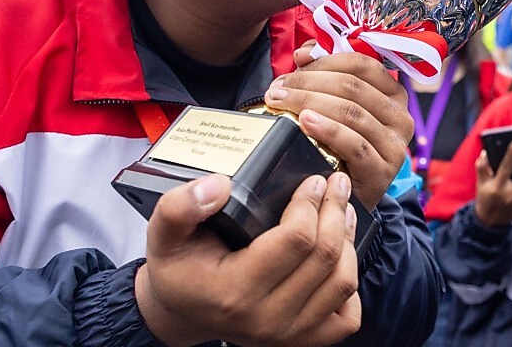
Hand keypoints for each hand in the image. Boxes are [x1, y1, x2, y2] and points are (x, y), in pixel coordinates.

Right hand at [135, 171, 360, 346]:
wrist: (181, 311)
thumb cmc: (178, 268)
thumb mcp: (163, 232)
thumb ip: (181, 206)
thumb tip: (219, 185)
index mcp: (235, 291)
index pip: (296, 240)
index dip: (311, 203)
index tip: (313, 180)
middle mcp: (266, 319)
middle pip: (325, 258)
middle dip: (336, 211)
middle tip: (336, 183)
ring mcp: (287, 334)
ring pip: (342, 283)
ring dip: (348, 241)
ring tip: (342, 209)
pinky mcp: (302, 340)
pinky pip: (346, 316)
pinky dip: (348, 282)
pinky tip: (339, 254)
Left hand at [263, 44, 412, 210]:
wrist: (347, 195)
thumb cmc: (339, 146)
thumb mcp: (336, 106)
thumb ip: (325, 74)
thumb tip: (304, 52)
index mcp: (393, 93)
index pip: (362, 64)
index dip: (326, 59)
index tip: (295, 62)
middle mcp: (401, 116)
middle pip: (353, 87)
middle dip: (309, 83)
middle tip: (278, 89)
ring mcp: (396, 145)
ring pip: (352, 112)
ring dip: (310, 103)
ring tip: (282, 103)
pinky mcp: (384, 170)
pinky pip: (354, 144)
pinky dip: (327, 130)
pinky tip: (305, 123)